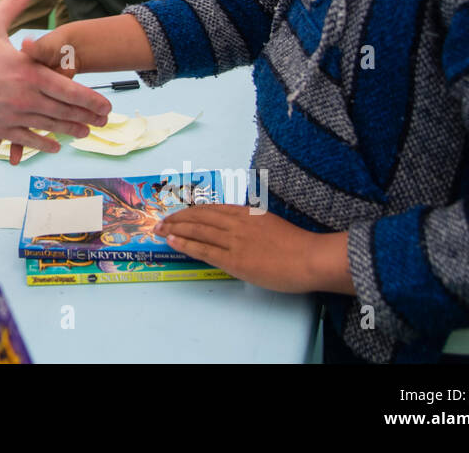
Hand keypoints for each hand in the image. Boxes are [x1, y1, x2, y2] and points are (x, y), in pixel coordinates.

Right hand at [0, 0, 110, 170]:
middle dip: (88, 117)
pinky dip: (43, 144)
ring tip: (86, 133)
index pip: (70, 89)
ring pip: (49, 127)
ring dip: (71, 131)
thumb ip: (16, 0)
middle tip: (105, 120)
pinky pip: (26, 140)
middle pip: (65, 111)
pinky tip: (54, 147)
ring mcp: (11, 116)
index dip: (92, 99)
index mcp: (27, 72)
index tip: (107, 104)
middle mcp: (24, 97)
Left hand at [155, 206, 351, 293]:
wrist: (309, 258)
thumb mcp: (270, 224)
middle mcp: (236, 223)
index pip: (211, 208)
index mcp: (246, 213)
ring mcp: (234, 241)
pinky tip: (173, 241)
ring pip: (197, 230)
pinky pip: (204, 250)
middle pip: (199, 217)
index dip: (191, 210)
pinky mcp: (234, 260)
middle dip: (176, 218)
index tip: (178, 212)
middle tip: (159, 220)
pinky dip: (186, 244)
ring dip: (175, 229)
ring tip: (159, 229)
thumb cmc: (297, 245)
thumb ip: (252, 224)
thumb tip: (238, 227)